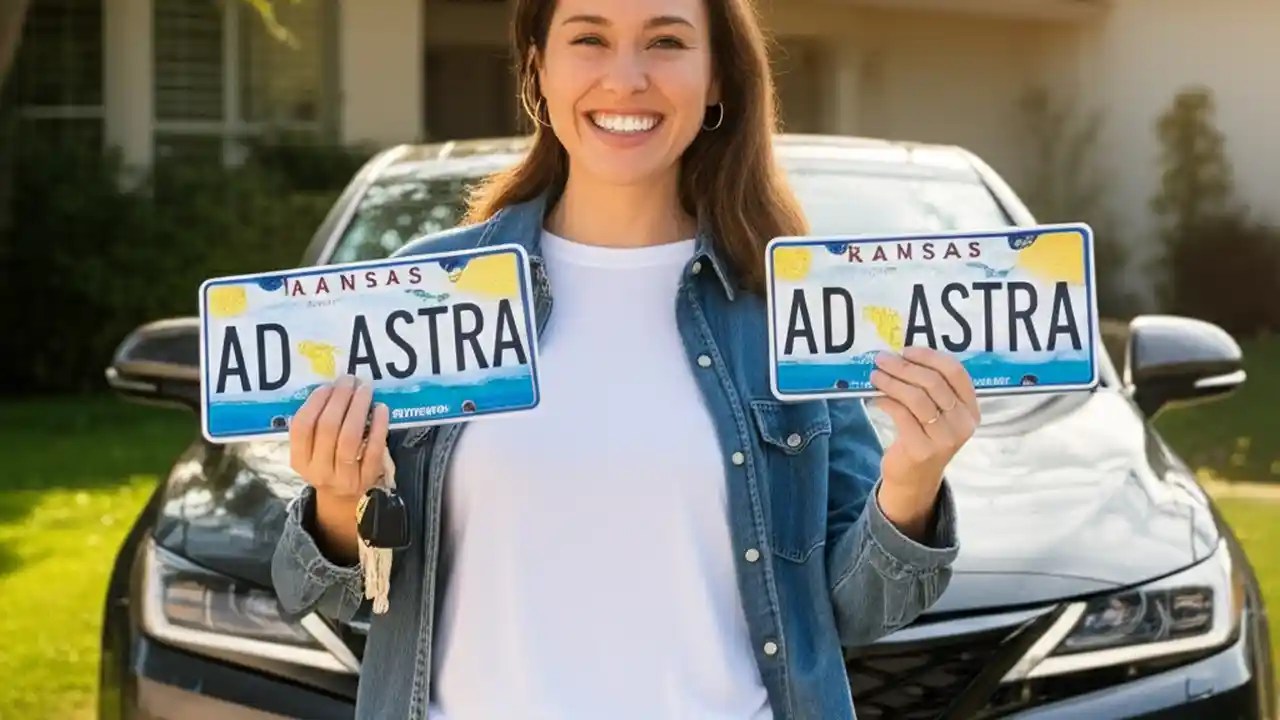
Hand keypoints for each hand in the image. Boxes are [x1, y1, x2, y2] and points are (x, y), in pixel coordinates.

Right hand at [289, 374, 390, 500]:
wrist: (342, 498)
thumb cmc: (327, 463)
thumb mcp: (312, 451)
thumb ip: (316, 425)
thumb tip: (332, 388)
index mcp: (300, 460)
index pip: (302, 427)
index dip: (315, 402)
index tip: (328, 385)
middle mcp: (319, 470)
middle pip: (328, 428)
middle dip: (340, 398)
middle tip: (350, 380)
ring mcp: (344, 477)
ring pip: (350, 437)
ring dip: (358, 408)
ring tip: (365, 389)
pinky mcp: (367, 478)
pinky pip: (374, 449)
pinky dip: (379, 426)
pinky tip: (381, 408)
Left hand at [869, 346, 979, 537]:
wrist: (915, 479)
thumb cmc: (924, 437)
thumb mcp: (938, 414)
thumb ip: (930, 388)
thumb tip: (901, 356)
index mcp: (971, 409)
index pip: (955, 373)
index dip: (930, 357)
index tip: (906, 350)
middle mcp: (963, 424)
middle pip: (933, 382)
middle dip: (903, 367)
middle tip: (882, 359)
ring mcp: (944, 438)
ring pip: (916, 397)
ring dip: (891, 382)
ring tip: (875, 375)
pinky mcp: (922, 449)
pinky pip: (901, 414)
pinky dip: (886, 401)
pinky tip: (876, 397)